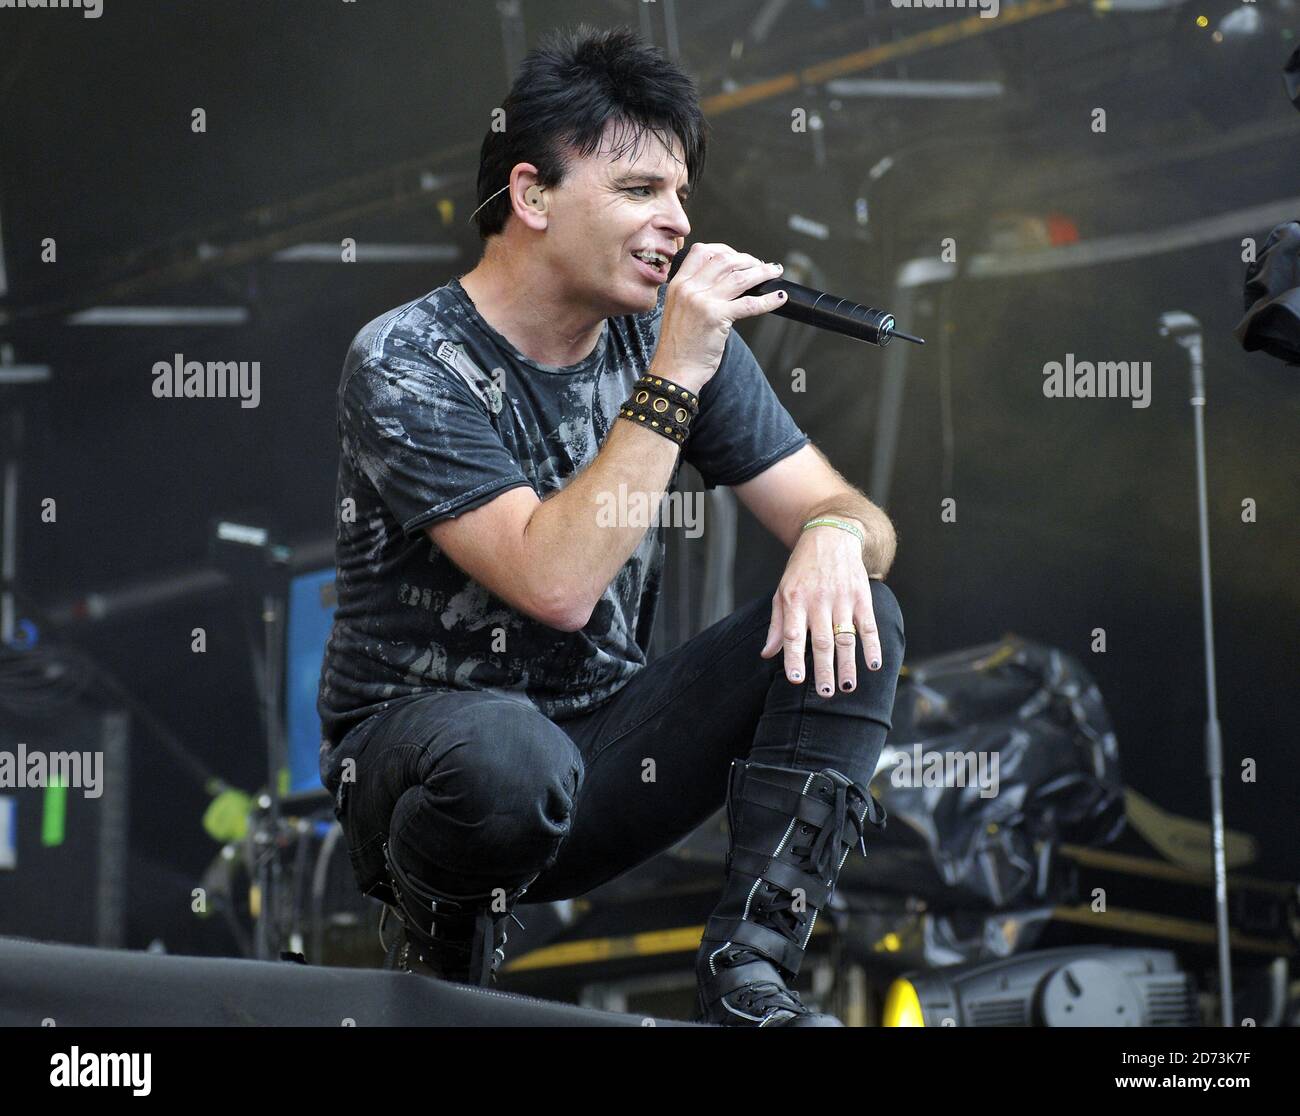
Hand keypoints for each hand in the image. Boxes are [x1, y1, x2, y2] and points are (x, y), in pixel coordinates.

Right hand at [650, 243, 785, 392]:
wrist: (674, 370)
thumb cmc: (679, 346)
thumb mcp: (680, 310)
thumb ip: (696, 293)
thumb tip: (726, 282)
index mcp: (678, 284)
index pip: (701, 251)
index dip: (724, 250)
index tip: (738, 256)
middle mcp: (689, 289)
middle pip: (724, 260)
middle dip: (748, 260)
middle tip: (761, 266)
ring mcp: (702, 302)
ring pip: (740, 277)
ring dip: (762, 273)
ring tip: (774, 273)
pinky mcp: (717, 317)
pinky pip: (750, 304)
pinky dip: (769, 300)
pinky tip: (779, 298)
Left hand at [759, 524, 882, 696]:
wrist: (831, 537)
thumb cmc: (802, 570)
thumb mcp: (782, 592)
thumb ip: (776, 625)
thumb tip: (767, 655)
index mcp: (794, 600)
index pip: (793, 634)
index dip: (794, 657)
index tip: (795, 679)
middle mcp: (818, 600)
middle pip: (821, 640)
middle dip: (824, 668)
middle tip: (825, 692)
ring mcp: (842, 598)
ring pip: (845, 636)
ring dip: (848, 663)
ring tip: (847, 687)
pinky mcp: (862, 596)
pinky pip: (868, 625)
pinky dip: (872, 646)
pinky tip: (873, 665)